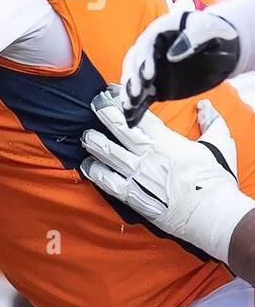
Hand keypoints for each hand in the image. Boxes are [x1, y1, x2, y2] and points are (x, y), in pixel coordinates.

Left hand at [80, 88, 251, 262]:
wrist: (212, 213)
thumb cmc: (216, 179)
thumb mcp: (220, 144)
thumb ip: (211, 122)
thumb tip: (205, 105)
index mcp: (167, 141)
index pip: (140, 117)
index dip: (125, 103)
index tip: (114, 93)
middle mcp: (148, 156)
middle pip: (120, 130)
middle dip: (105, 114)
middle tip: (94, 103)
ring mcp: (137, 175)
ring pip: (109, 154)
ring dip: (95, 142)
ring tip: (86, 135)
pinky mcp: (132, 195)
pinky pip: (108, 182)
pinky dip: (96, 173)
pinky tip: (87, 166)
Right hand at [119, 7, 239, 125]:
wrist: (221, 46)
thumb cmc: (214, 33)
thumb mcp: (207, 29)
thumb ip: (191, 38)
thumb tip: (171, 55)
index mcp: (159, 32)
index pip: (146, 46)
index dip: (145, 61)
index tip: (148, 76)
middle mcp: (149, 50)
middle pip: (134, 65)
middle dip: (133, 80)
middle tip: (136, 94)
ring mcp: (150, 68)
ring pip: (134, 80)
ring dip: (130, 94)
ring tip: (129, 106)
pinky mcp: (155, 85)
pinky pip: (143, 95)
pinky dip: (136, 106)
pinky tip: (131, 116)